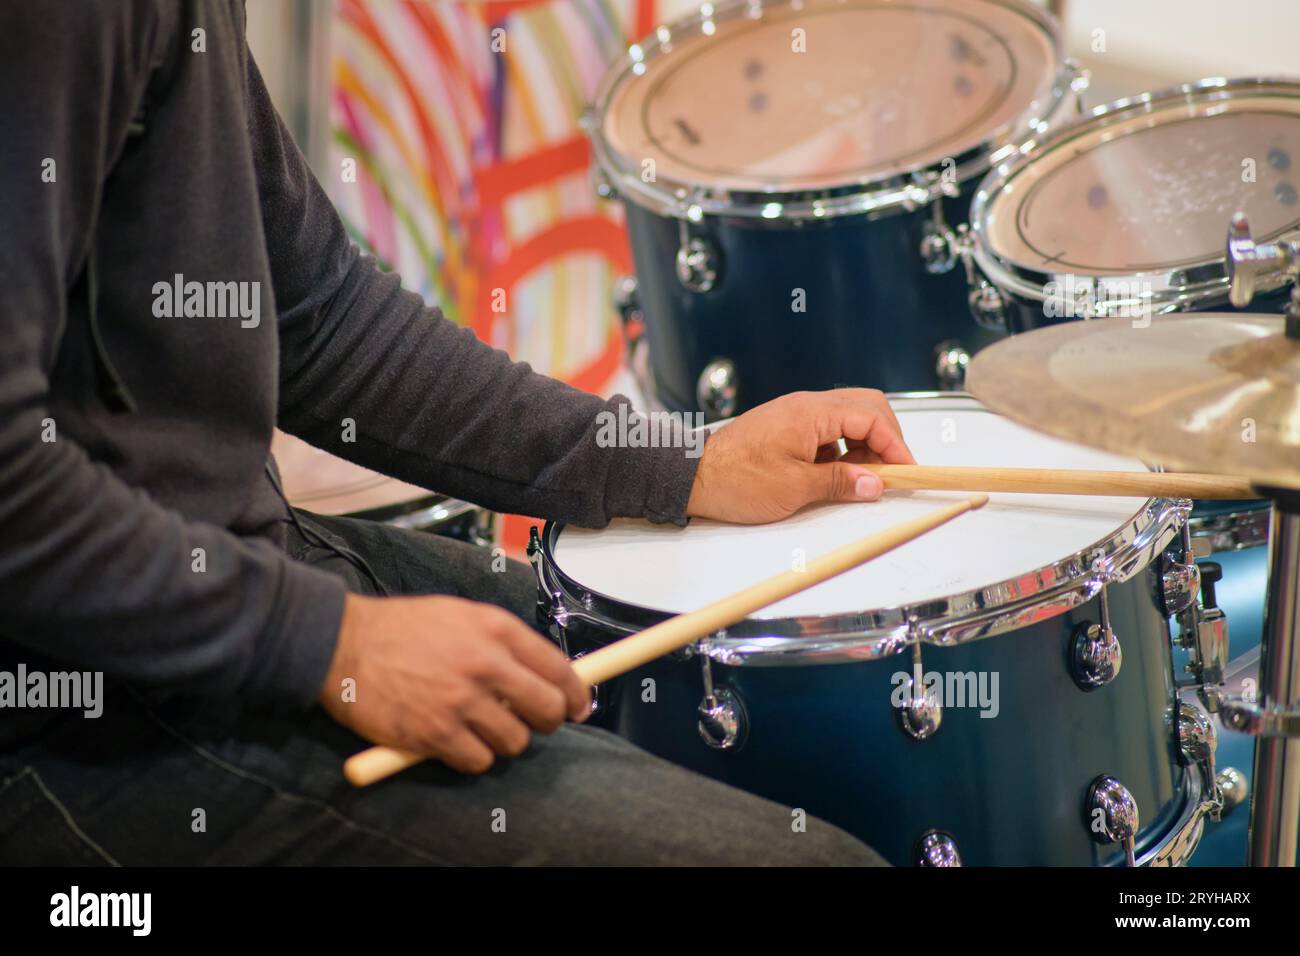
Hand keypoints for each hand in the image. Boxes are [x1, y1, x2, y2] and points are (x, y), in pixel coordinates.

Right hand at [319, 594, 589, 773]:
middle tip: (532, 722)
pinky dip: (472, 757)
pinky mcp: (434, 733)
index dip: (576, 694)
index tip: (578, 706)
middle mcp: (484, 664)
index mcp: (496, 629)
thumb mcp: (461, 615)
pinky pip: (477, 761)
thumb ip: (502, 641)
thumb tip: (541, 672)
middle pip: (547, 710)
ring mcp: (460, 700)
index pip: (558, 668)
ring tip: (481, 727)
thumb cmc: (400, 628)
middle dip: (547, 721)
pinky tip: (456, 741)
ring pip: (514, 741)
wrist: (342, 642)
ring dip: (504, 740)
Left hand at [686, 388, 914, 524]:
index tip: (907, 471)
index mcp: (811, 413)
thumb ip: (840, 482)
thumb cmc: (735, 480)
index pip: (872, 416)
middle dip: (885, 438)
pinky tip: (835, 474)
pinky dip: (842, 449)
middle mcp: (806, 405)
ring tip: (861, 479)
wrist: (691, 477)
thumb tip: (876, 484)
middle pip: (865, 407)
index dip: (896, 444)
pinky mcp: (787, 427)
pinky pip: (827, 430)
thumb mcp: (794, 489)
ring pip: (848, 417)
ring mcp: (796, 414)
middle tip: (890, 472)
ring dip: (864, 445)